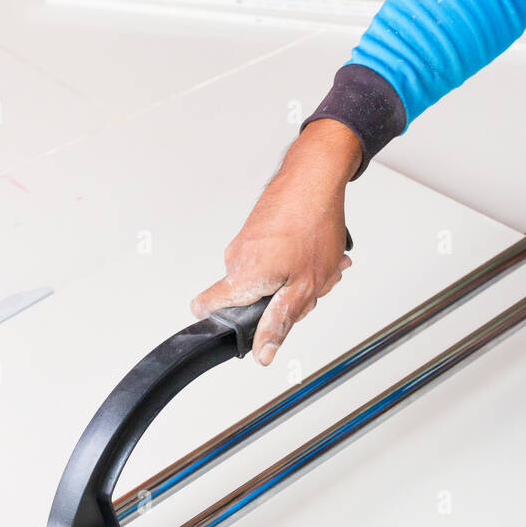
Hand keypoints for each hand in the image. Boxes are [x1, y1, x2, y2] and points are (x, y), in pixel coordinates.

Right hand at [191, 120, 360, 364]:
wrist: (316, 174)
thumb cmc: (312, 223)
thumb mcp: (304, 286)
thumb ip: (280, 322)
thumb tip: (262, 352)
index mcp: (243, 277)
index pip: (207, 308)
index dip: (219, 324)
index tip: (236, 331)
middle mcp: (236, 259)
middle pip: (251, 299)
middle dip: (283, 301)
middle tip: (310, 287)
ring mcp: (245, 243)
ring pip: (268, 279)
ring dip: (296, 279)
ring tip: (318, 265)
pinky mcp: (257, 231)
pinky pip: (274, 259)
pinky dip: (297, 261)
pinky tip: (315, 251)